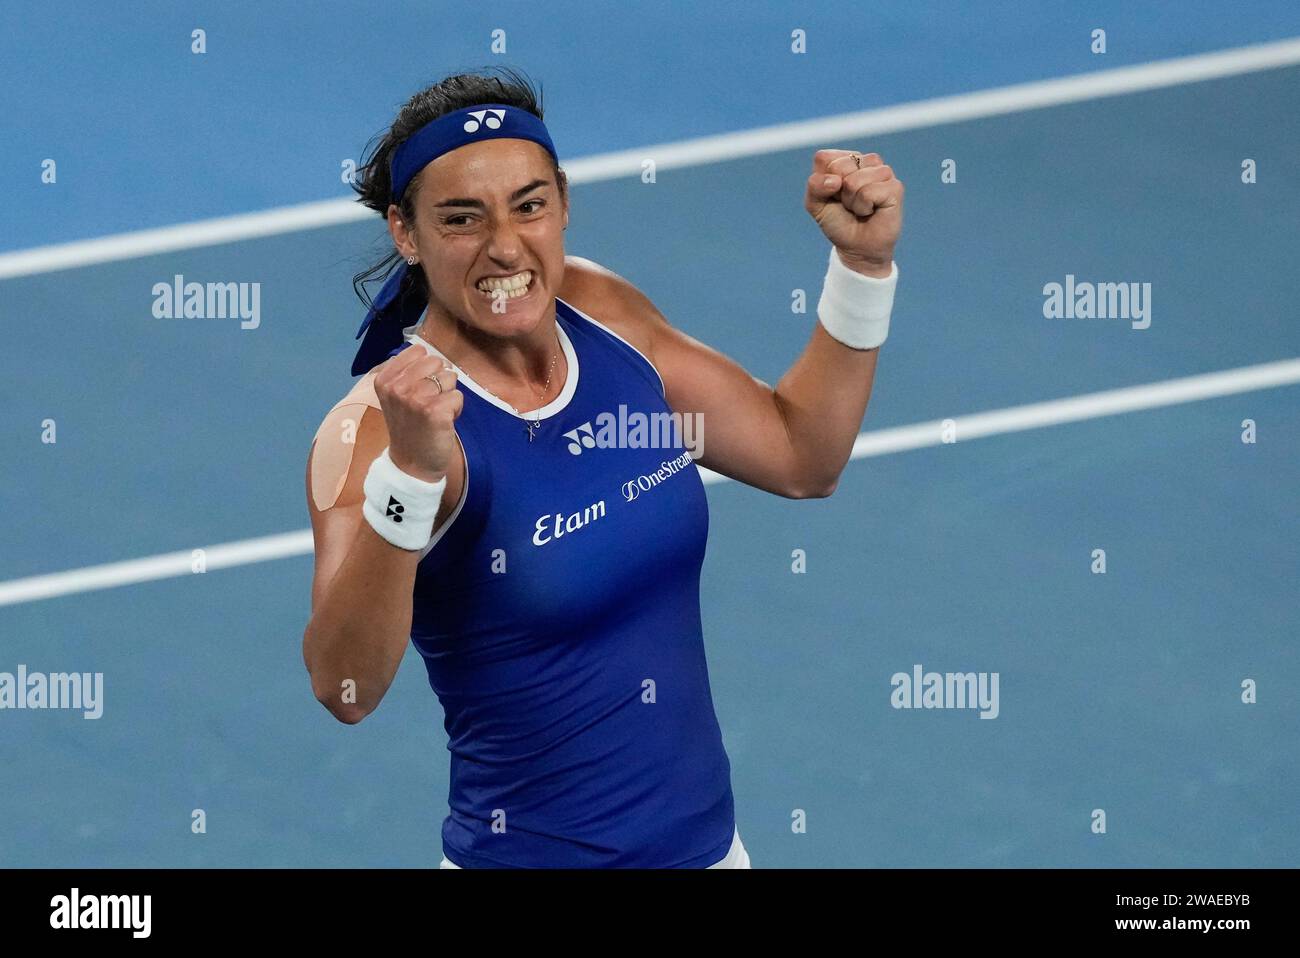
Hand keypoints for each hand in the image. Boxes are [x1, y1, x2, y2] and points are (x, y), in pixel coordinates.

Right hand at [372, 345, 462, 481]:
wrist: (411, 464)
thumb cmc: (409, 427)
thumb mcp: (396, 396)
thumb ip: (408, 372)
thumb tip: (430, 352)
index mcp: (385, 379)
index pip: (419, 351)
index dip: (427, 369)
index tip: (419, 389)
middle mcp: (397, 387)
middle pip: (437, 362)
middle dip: (440, 380)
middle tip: (430, 403)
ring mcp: (415, 398)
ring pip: (450, 377)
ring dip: (449, 395)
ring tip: (436, 413)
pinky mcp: (434, 411)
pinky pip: (458, 396)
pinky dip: (456, 410)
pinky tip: (443, 423)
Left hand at [803, 149, 903, 275]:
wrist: (857, 248)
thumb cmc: (838, 222)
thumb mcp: (816, 204)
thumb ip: (815, 185)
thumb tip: (835, 180)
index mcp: (846, 159)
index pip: (824, 158)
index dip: (822, 183)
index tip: (833, 196)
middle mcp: (866, 161)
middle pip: (839, 166)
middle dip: (838, 192)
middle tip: (848, 204)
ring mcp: (883, 172)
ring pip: (854, 181)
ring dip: (851, 202)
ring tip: (860, 209)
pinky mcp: (895, 187)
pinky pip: (867, 193)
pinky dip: (863, 207)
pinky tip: (871, 211)